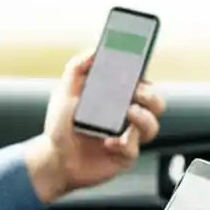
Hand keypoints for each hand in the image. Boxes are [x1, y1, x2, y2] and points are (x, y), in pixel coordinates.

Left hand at [25, 50, 166, 202]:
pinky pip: (134, 150)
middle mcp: (126, 117)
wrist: (54, 159)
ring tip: (128, 113)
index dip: (144, 75)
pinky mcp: (123, 157)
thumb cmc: (61, 127)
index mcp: (117, 98)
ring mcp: (127, 137)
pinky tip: (109, 143)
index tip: (139, 68)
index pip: (141, 82)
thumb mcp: (64, 93)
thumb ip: (76, 68)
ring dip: (144, 118)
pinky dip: (124, 145)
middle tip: (137, 92)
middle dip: (151, 95)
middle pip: (155, 103)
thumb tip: (94, 50)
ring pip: (152, 126)